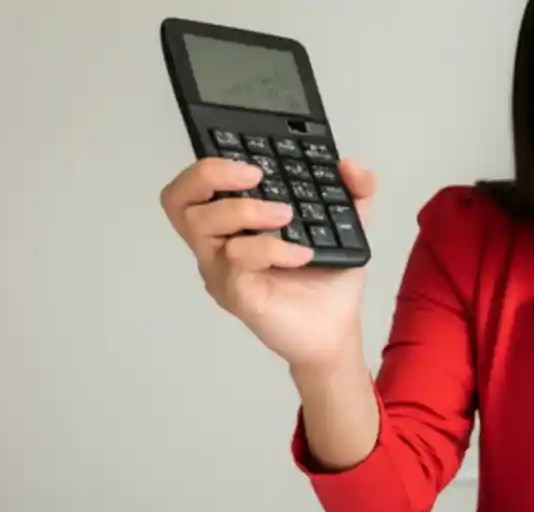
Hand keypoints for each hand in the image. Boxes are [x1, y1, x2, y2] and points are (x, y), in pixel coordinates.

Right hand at [159, 156, 376, 371]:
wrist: (336, 332)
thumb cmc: (327, 281)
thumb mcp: (346, 227)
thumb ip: (354, 191)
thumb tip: (350, 164)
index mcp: (233, 224)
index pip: (194, 187)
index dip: (209, 164)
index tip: (254, 156)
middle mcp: (218, 245)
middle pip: (178, 200)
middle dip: (211, 175)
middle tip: (256, 175)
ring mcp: (222, 271)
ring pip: (201, 225)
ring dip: (245, 210)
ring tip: (286, 216)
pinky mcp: (235, 294)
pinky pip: (235, 260)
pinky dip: (271, 248)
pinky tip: (303, 254)